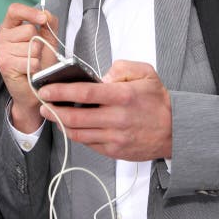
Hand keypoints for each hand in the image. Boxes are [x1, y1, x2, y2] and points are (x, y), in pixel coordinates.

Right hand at [0, 3, 59, 132]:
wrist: (35, 89)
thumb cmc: (39, 64)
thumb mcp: (47, 39)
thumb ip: (49, 23)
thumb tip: (46, 14)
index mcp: (9, 28)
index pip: (14, 10)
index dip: (29, 12)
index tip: (43, 19)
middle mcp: (0, 38)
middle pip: (28, 29)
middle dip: (38, 43)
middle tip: (35, 55)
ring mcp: (0, 51)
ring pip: (31, 46)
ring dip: (37, 57)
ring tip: (32, 64)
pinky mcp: (4, 64)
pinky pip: (30, 60)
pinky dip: (35, 67)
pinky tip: (29, 71)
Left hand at [37, 60, 171, 160]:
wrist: (175, 130)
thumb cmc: (157, 100)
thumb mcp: (145, 72)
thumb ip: (121, 67)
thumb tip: (101, 76)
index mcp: (122, 96)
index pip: (84, 92)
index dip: (61, 91)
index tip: (47, 89)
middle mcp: (117, 118)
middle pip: (75, 116)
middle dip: (53, 110)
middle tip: (42, 105)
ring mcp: (115, 137)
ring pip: (78, 133)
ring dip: (61, 124)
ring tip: (52, 115)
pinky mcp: (115, 151)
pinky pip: (89, 143)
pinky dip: (77, 134)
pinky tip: (71, 126)